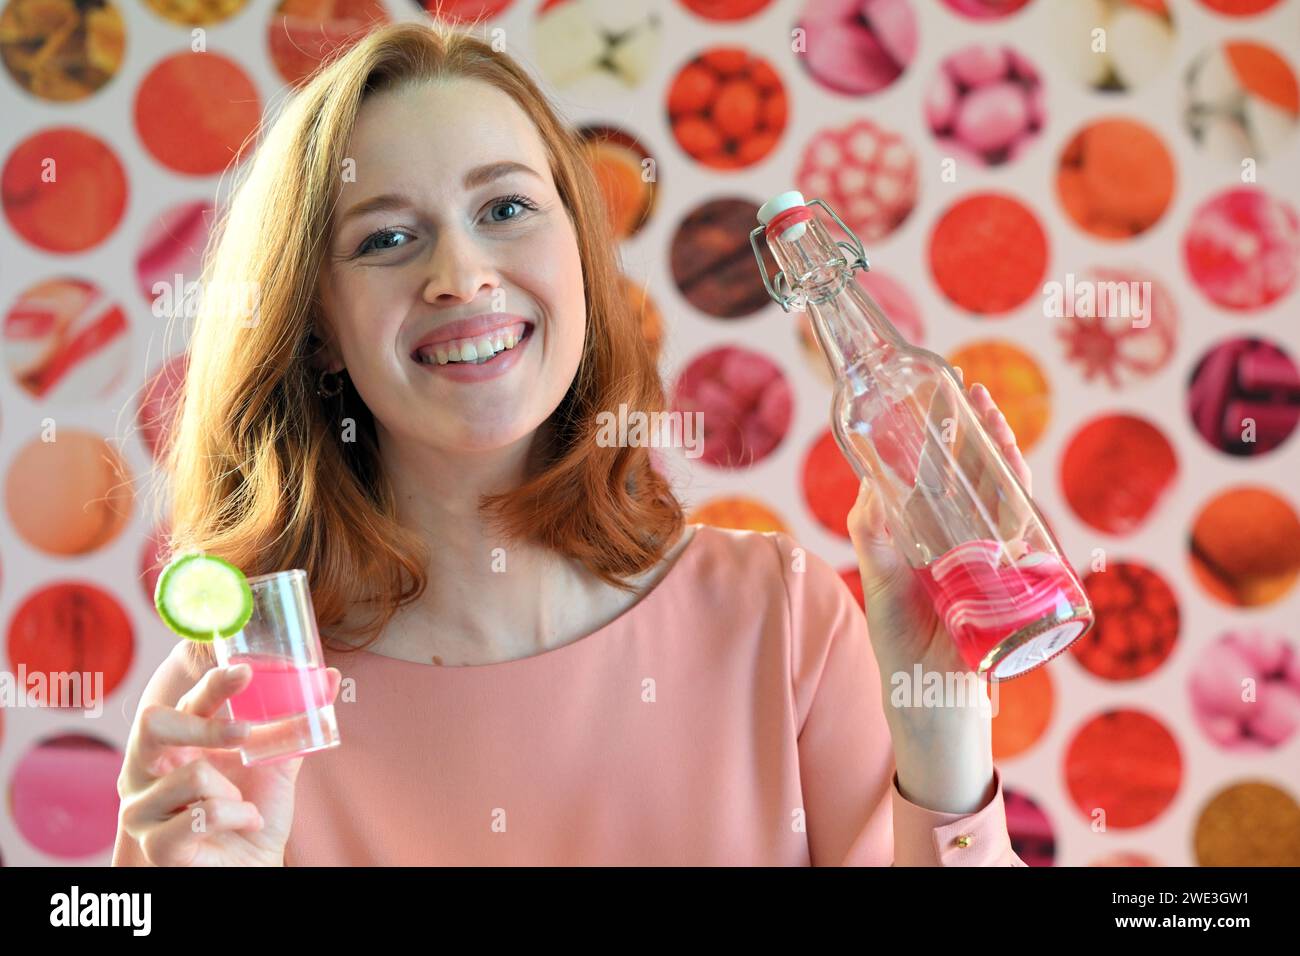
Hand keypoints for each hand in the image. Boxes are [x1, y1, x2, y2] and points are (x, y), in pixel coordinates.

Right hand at [117, 661, 341, 865]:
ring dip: (235, 794)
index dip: (213, 684)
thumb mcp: (276, 761)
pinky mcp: (153, 844)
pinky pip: (204, 815)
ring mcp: (142, 807)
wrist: (256, 863)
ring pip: (192, 775)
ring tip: (243, 806)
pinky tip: (242, 826)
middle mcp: (147, 769)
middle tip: (244, 733)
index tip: (246, 672)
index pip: (185, 701)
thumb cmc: (256, 810)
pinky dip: (238, 819)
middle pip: (154, 724)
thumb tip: (331, 678)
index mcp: (174, 742)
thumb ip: (295, 722)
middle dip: (204, 726)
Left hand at [847, 370, 1031, 682]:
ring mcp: (988, 553)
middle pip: (971, 472)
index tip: (936, 399)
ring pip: (999, 491)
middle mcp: (958, 537)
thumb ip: (872, 536)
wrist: (931, 697)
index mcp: (923, 534)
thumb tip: (867, 485)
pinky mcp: (1012, 576)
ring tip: (994, 416)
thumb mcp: (879, 585)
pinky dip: (1019, 495)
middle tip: (973, 391)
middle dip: (974, 431)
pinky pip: (1021, 528)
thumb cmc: (901, 645)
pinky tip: (1013, 466)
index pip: (933, 475)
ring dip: (999, 452)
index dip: (936, 437)